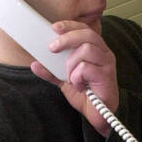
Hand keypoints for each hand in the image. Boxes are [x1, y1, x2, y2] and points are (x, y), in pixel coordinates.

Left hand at [30, 20, 118, 134]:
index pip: (84, 29)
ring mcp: (107, 64)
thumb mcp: (64, 81)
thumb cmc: (86, 95)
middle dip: (67, 39)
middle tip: (52, 48)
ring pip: (86, 49)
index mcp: (95, 50)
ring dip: (72, 64)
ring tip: (70, 77)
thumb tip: (35, 64)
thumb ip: (51, 72)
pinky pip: (86, 68)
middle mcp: (103, 53)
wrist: (97, 116)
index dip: (70, 25)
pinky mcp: (107, 76)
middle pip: (86, 34)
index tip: (54, 28)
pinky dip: (77, 77)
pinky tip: (79, 86)